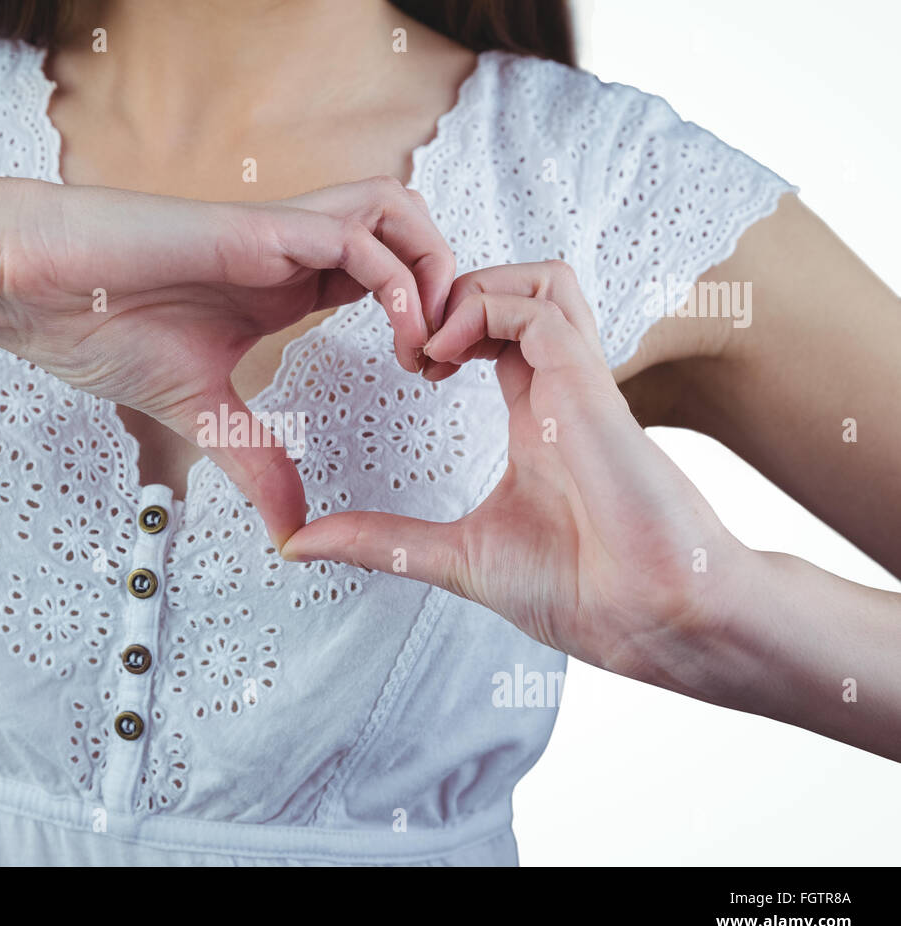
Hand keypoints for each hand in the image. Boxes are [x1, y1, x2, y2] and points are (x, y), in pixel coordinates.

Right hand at [0, 175, 454, 548]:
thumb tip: (291, 531)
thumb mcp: (202, 413)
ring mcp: (280, 234)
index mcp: (285, 284)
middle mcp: (293, 251)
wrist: (36, 288)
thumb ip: (254, 461)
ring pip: (398, 212)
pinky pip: (360, 237)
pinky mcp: (260, 228)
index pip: (384, 276)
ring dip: (433, 272)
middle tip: (444, 360)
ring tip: (426, 345)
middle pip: (408, 231)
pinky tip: (397, 337)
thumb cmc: (101, 327)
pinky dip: (397, 282)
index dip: (421, 318)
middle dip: (447, 288)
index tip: (425, 378)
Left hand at [281, 260, 747, 681]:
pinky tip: (442, 360)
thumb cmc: (581, 592)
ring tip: (427, 347)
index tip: (404, 365)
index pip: (496, 327)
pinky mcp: (592, 388)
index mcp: (536, 411)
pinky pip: (543, 307)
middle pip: (520, 284)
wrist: (653, 620)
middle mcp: (559, 385)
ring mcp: (579, 381)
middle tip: (407, 346)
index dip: (444, 323)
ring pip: (538, 278)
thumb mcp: (455, 557)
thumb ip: (382, 541)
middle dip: (453, 291)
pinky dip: (484, 311)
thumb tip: (300, 545)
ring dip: (471, 291)